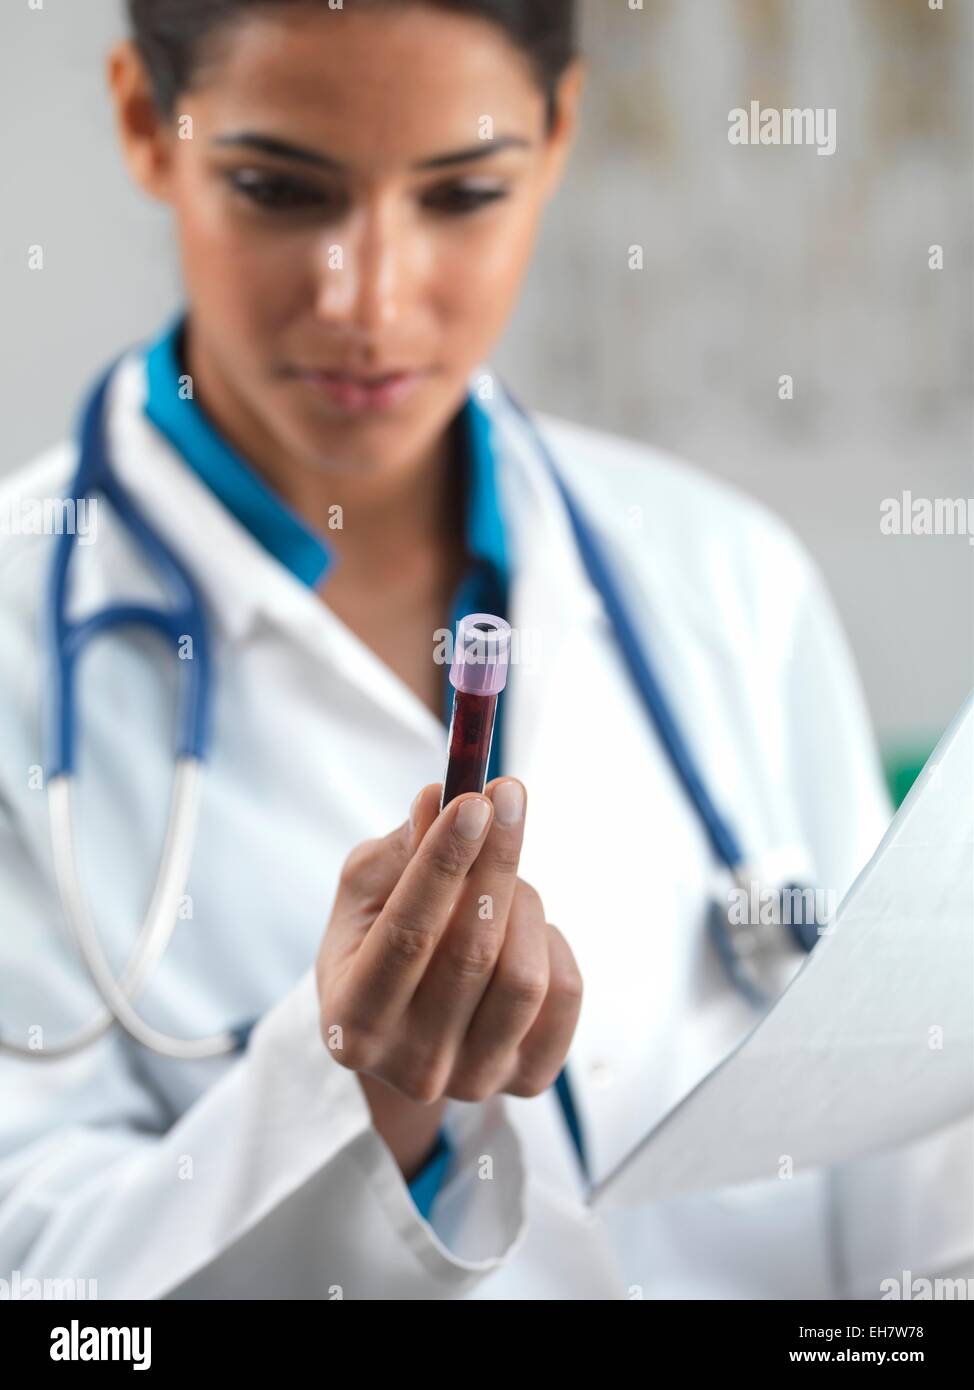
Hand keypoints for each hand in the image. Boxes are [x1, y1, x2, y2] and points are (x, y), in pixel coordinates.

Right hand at [316, 779, 581, 1172]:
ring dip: (523, 902)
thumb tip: (441, 798)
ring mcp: (473, 1081)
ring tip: (505, 881)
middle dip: (497, 861)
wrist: (403, 1029)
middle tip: (509, 795)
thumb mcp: (366, 893)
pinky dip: (551, 943)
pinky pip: (565, 994)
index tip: (475, 800)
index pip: (406, 935)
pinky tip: (523, 930)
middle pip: (473, 952)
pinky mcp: (528, 1079)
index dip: (443, 863)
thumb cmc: (377, 943)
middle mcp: (411, 1064)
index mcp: (352, 1021)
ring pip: (525, 975)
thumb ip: (402, 848)